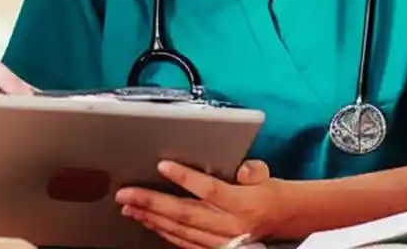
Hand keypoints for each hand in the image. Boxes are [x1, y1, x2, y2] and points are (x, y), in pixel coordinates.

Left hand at [116, 160, 282, 248]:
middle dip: (152, 202)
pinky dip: (163, 232)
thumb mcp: (266, 175)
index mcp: (242, 203)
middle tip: (127, 193)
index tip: (163, 165)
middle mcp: (229, 226)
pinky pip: (182, 242)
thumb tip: (242, 169)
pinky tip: (148, 222)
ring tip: (129, 207)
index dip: (185, 177)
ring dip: (151, 218)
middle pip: (184, 213)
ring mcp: (219, 241)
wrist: (279, 220)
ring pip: (179, 230)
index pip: (209, 190)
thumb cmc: (267, 193)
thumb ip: (254, 170)